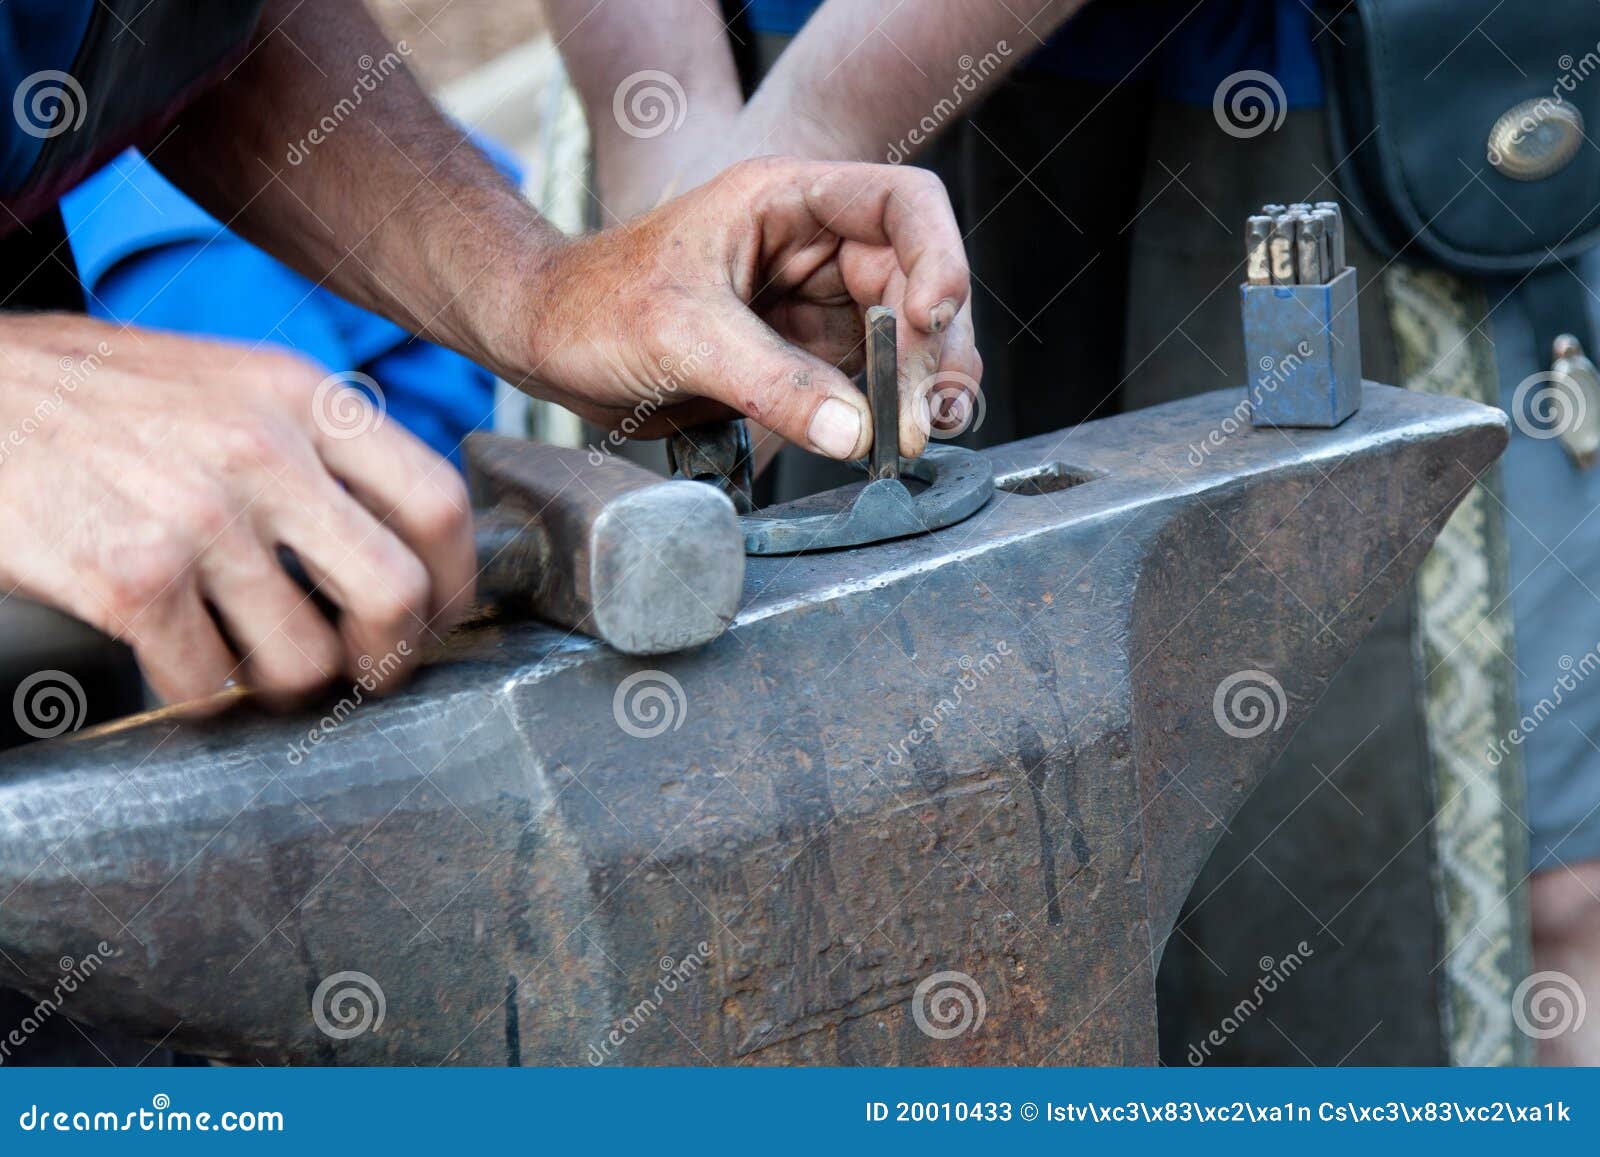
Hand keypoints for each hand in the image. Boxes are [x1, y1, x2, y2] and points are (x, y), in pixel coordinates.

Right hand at [0, 315, 474, 708]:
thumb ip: (316, 445)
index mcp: (301, 395)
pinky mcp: (131, 578)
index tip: (442, 615)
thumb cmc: (95, 396)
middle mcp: (263, 451)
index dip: (456, 579)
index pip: (437, 501)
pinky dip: (203, 696)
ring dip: (288, 686)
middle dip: (391, 654)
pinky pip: (209, 684)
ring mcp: (198, 516)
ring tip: (260, 668)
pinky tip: (185, 665)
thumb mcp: (229, 382)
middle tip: (366, 670)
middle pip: (395, 591)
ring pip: (303, 658)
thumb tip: (396, 536)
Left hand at [511, 157, 981, 460]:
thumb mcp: (682, 337)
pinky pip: (866, 380)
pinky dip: (887, 411)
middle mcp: (813, 247)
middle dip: (933, 346)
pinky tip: (893, 440)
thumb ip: (772, 383)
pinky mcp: (801, 358)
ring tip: (918, 435)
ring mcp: (813, 303)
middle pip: (918, 280)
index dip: (938, 256)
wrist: (546, 344)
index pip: (902, 204)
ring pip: (901, 337)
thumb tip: (858, 432)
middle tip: (927, 415)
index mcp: (788, 202)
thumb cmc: (595, 307)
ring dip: (922, 386)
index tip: (931, 319)